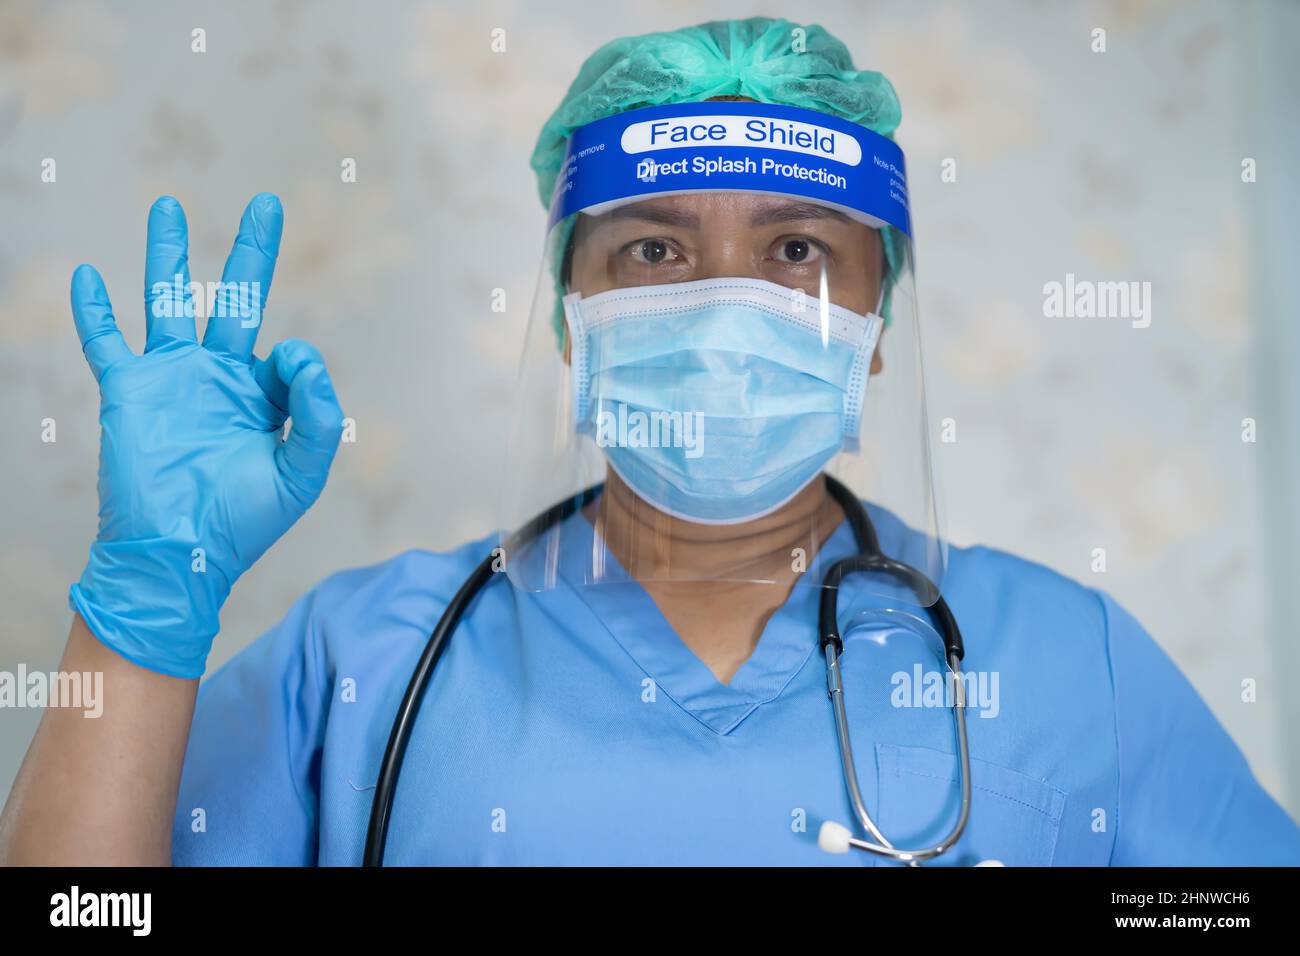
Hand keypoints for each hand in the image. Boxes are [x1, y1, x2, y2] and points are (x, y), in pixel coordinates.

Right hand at [69, 194, 343, 677]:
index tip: (289, 376)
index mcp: (262, 398)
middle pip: (235, 299)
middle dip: (251, 252)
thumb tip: (298, 349)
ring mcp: (171, 380)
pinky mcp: (128, 391)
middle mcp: (218, 379)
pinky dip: (94, 311)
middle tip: (267, 203)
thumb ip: (318, 415)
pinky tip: (87, 275)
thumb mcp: (301, 473)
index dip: (296, 365)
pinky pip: (106, 342)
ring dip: (167, 255)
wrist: (179, 556)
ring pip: (168, 301)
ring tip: (168, 205)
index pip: (288, 357)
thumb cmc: (244, 523)